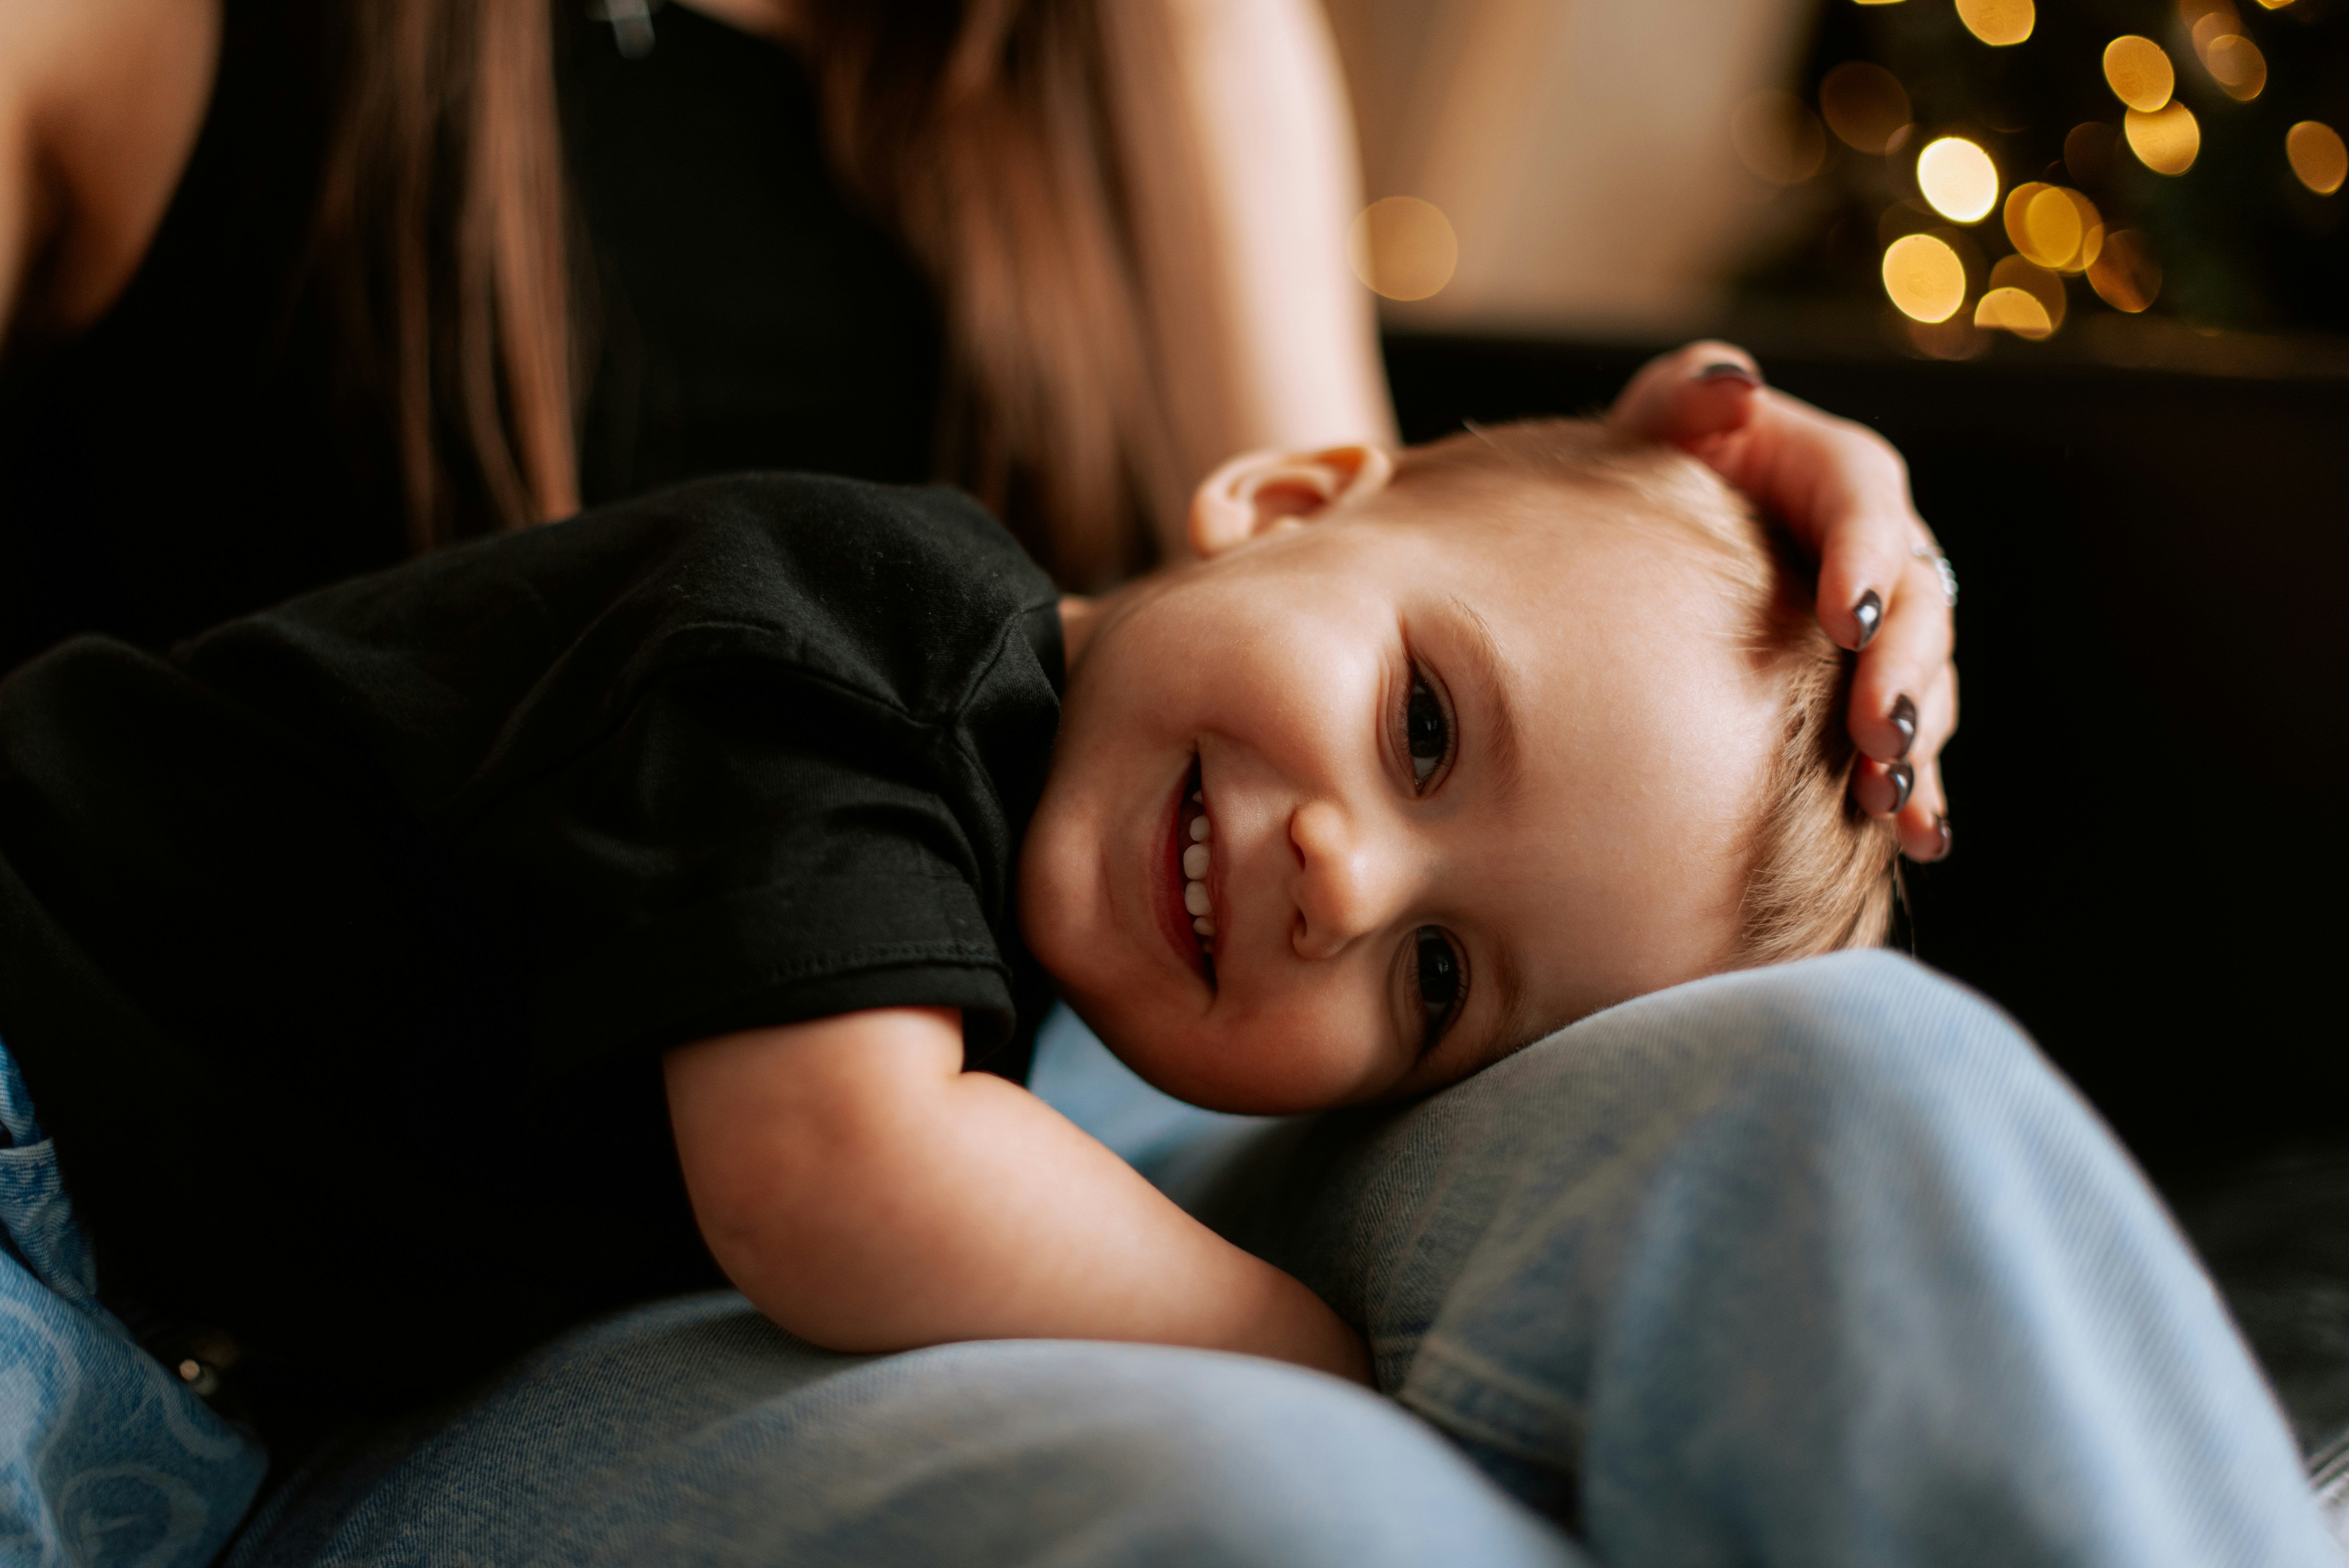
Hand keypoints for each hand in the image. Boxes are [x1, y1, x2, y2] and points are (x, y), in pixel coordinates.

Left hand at [1610, 341, 1954, 861]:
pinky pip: (1909, 741)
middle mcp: (1879, 550)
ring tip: (1890, 795)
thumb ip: (1687, 395)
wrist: (1637, 554)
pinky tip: (1918, 838)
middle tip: (1879, 733)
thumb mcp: (1658, 423)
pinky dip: (1917, 791)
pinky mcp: (1871, 689)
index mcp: (1837, 476)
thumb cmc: (1649, 473)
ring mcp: (1885, 625)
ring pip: (1925, 680)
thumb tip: (1733, 385)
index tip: (1845, 619)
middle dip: (1904, 672)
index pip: (1868, 505)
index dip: (1866, 559)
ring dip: (1917, 740)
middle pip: (1916, 604)